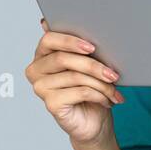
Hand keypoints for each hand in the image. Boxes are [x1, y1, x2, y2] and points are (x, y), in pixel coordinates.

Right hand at [25, 17, 124, 145]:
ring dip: (101, 84)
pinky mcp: (50, 103)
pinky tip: (107, 100)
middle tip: (113, 73)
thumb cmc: (91, 90)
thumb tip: (95, 27)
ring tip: (114, 90)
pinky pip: (79, 92)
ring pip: (75, 76)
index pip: (49, 39)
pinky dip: (99, 95)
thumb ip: (84, 48)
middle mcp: (36, 69)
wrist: (94, 122)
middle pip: (63, 58)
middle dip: (93, 65)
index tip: (92, 47)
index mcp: (42, 54)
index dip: (70, 41)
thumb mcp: (90, 65)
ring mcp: (40, 88)